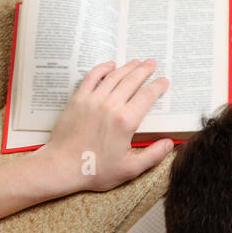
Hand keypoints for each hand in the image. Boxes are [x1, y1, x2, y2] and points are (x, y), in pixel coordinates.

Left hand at [40, 58, 173, 193]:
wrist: (62, 167)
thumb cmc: (94, 170)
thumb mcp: (130, 169)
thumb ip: (153, 155)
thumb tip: (169, 143)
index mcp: (126, 122)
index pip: (147, 96)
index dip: (158, 86)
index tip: (164, 82)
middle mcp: (110, 106)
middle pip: (132, 81)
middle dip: (145, 70)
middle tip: (152, 64)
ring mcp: (93, 100)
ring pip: (114, 76)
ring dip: (127, 67)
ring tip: (137, 62)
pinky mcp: (78, 100)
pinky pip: (91, 77)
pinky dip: (102, 68)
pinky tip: (110, 65)